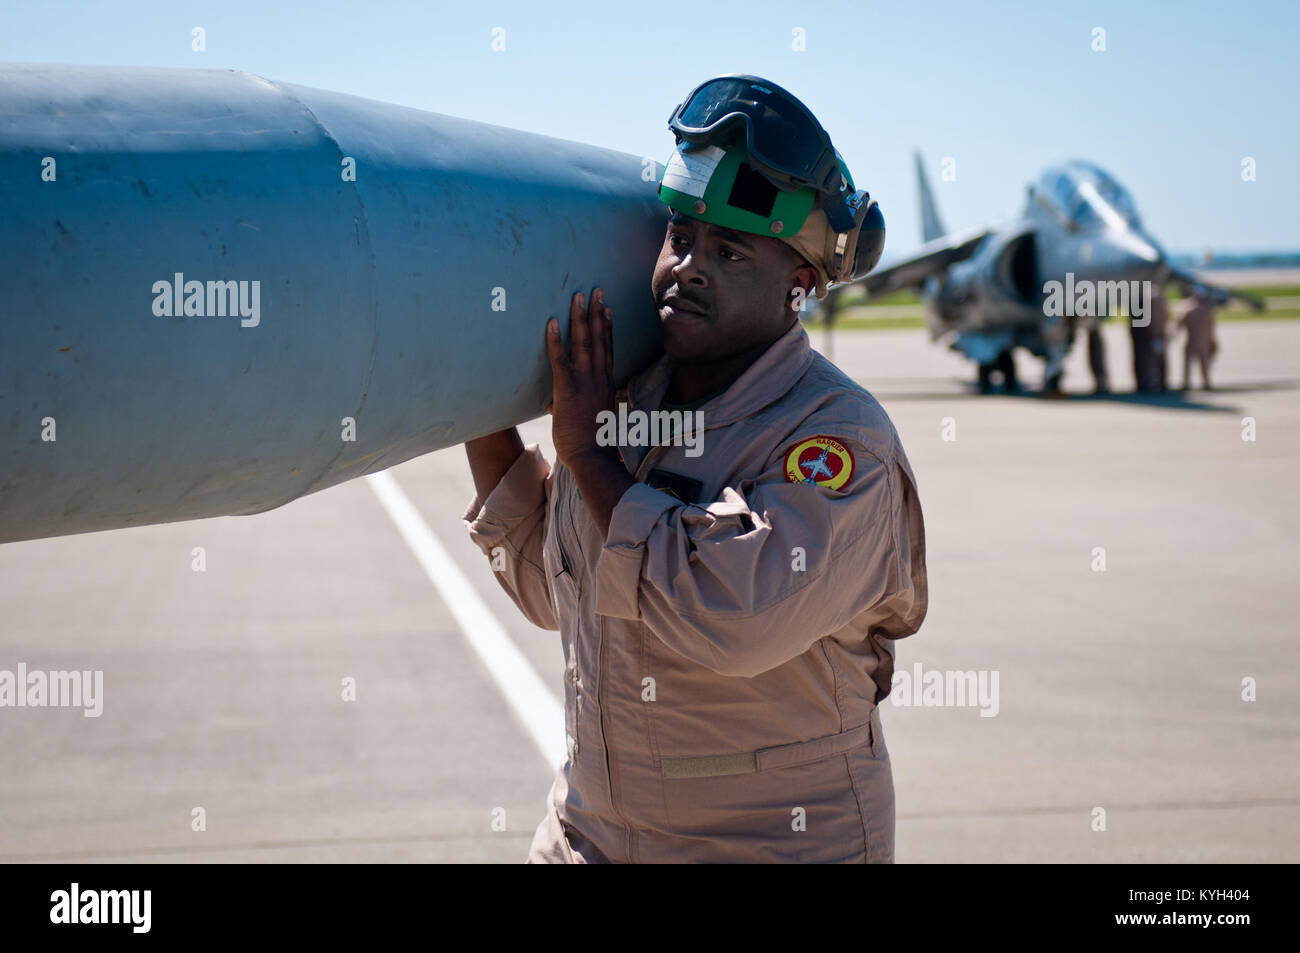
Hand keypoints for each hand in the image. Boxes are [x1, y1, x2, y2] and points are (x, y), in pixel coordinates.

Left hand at [546, 288, 615, 468]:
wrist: (591, 457)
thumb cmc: (591, 443)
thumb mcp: (592, 419)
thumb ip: (579, 406)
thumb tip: (555, 404)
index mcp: (607, 384)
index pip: (609, 349)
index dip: (608, 327)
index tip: (608, 308)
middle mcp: (600, 378)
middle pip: (600, 339)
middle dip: (597, 312)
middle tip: (596, 290)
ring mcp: (585, 382)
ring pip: (585, 343)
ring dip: (581, 317)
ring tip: (580, 296)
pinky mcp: (568, 389)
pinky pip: (561, 359)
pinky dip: (556, 340)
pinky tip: (553, 322)